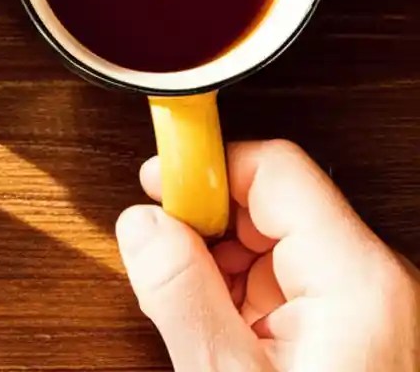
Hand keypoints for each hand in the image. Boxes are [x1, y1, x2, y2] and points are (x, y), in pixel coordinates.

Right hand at [116, 139, 419, 370]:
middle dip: (205, 229)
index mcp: (355, 278)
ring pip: (273, 247)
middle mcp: (372, 280)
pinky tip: (228, 343)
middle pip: (270, 205)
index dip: (205, 169)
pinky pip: (286, 287)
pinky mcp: (355, 331)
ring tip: (202, 326)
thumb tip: (141, 226)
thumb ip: (179, 294)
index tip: (155, 183)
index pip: (274, 171)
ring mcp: (367, 306)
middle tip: (165, 269)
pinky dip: (243, 302)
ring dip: (219, 271)